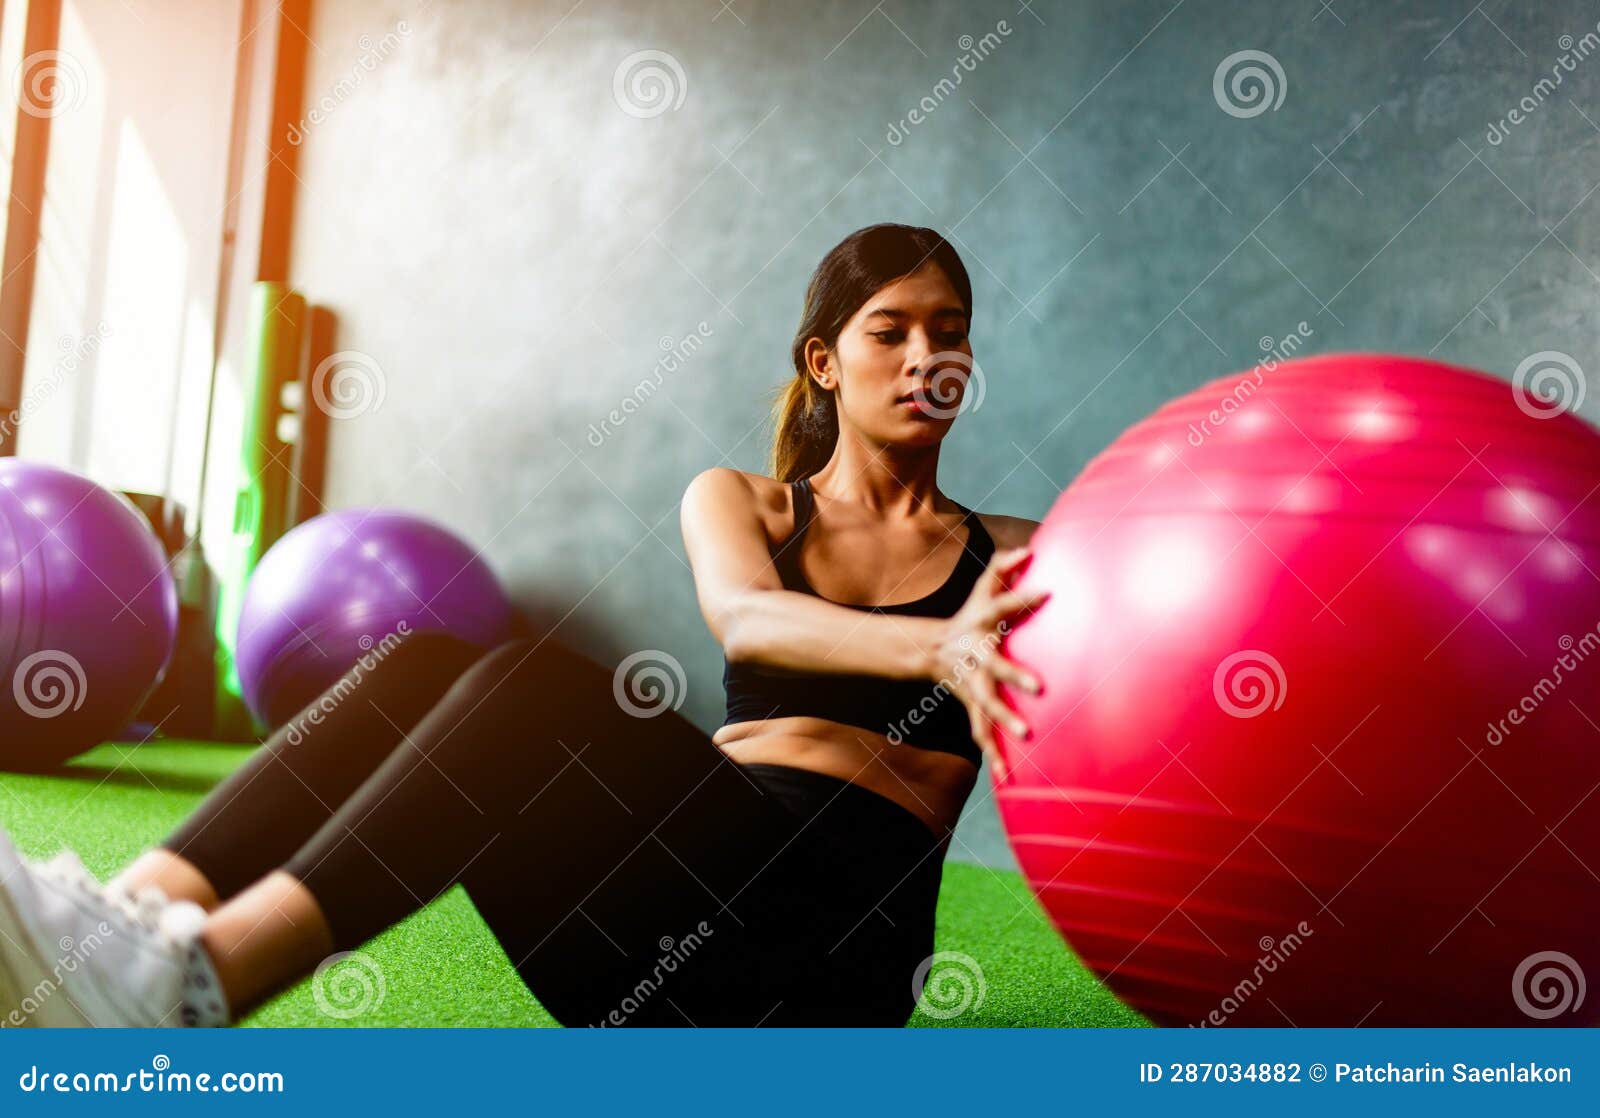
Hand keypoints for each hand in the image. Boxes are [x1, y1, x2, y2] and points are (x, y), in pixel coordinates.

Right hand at [927, 547, 1049, 783]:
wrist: (932, 651)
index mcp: (982, 626)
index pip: (1003, 607)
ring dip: (1004, 721)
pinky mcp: (972, 705)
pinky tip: (1006, 777)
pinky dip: (993, 755)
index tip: (1048, 591)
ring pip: (986, 705)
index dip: (1023, 598)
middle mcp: (977, 656)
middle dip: (1014, 676)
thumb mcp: (982, 589)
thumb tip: (1029, 549)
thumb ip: (1002, 567)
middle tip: (1039, 687)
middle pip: (995, 667)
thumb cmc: (970, 616)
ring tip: (1026, 736)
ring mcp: (973, 684)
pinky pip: (982, 733)